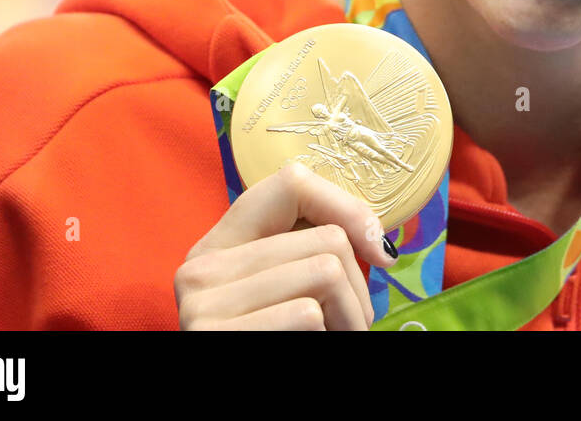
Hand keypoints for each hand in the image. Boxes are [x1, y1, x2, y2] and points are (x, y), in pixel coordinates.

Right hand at [175, 160, 394, 329]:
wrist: (236, 410)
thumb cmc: (274, 343)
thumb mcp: (286, 292)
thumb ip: (312, 251)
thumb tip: (380, 246)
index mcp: (219, 245)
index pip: (291, 182)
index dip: (349, 208)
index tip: (378, 252)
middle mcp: (200, 268)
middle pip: (326, 241)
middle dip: (359, 290)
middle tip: (350, 327)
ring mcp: (201, 304)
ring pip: (325, 273)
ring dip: (350, 319)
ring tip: (332, 340)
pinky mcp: (212, 336)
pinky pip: (306, 314)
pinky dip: (327, 337)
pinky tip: (307, 351)